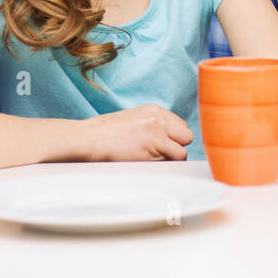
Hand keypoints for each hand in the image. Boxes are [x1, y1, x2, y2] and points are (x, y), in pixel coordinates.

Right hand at [79, 104, 193, 160]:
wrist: (91, 138)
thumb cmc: (107, 134)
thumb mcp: (134, 120)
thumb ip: (153, 126)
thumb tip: (168, 142)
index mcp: (154, 110)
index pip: (180, 126)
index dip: (174, 140)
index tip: (164, 147)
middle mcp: (159, 118)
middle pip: (186, 136)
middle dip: (177, 148)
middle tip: (161, 157)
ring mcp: (158, 132)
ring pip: (182, 152)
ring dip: (171, 160)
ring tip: (152, 162)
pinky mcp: (155, 146)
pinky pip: (174, 160)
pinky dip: (166, 167)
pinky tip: (150, 166)